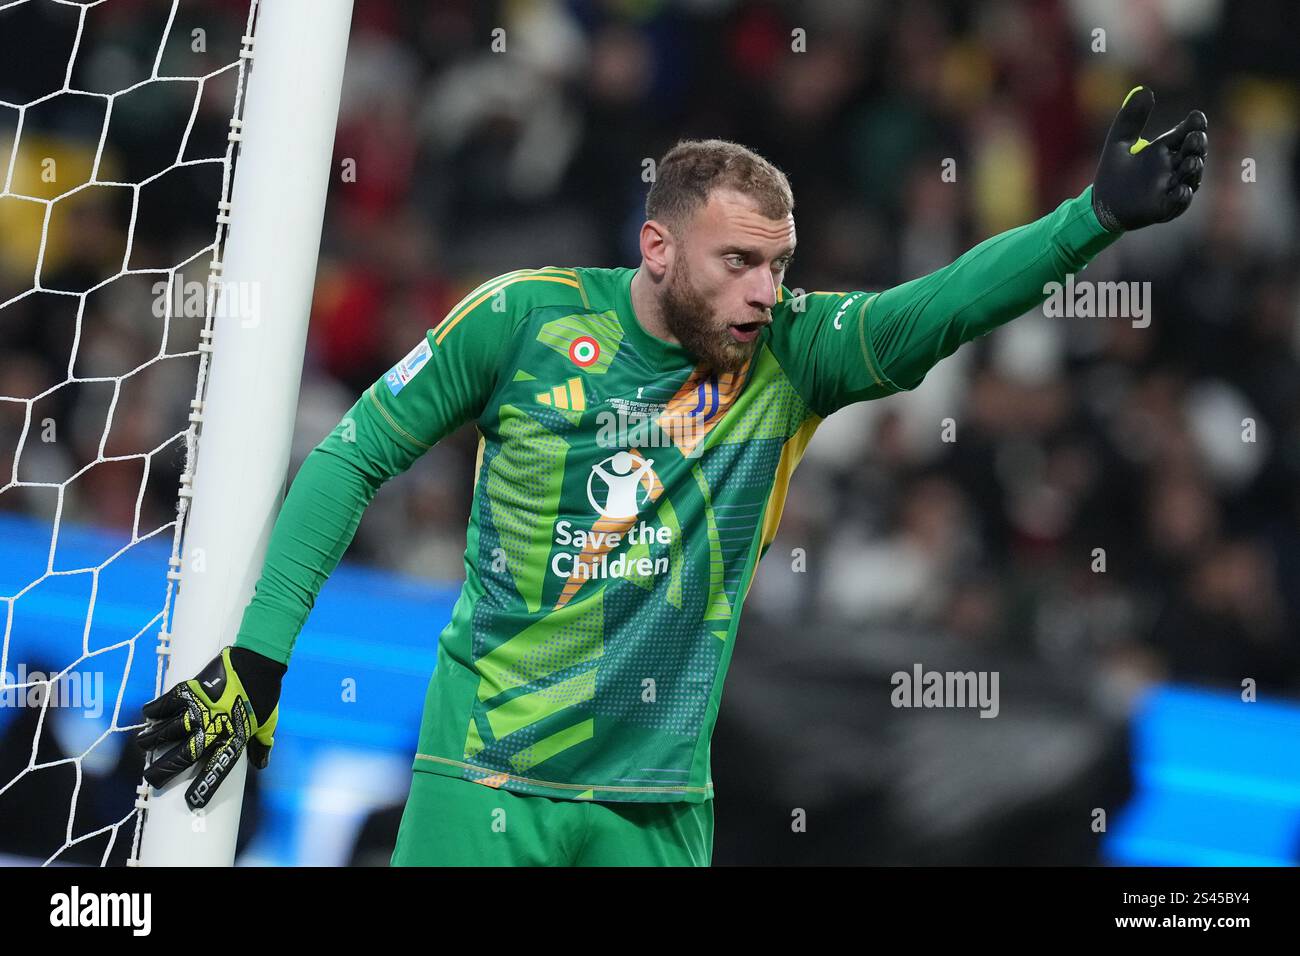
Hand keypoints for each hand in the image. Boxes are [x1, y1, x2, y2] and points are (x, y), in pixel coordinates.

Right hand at [135, 646, 285, 809]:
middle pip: (182, 757)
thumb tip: (261, 763)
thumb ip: (262, 744)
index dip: (204, 787)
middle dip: (163, 772)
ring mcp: (198, 710)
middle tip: (150, 779)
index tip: (191, 802)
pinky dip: (153, 711)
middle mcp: (212, 729)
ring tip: (142, 744)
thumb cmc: (264, 694)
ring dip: (151, 740)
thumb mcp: (268, 723)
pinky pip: (165, 705)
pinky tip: (147, 716)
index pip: (216, 770)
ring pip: (167, 732)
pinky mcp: (189, 691)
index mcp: (233, 739)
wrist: (257, 662)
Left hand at [1092, 86, 1207, 231]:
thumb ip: (1131, 118)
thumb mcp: (1118, 142)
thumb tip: (1144, 90)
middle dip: (1197, 145)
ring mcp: (1171, 187)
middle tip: (1195, 137)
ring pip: (1191, 177)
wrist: (1100, 205)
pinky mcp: (1164, 208)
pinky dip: (1182, 197)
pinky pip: (1178, 203)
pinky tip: (1182, 190)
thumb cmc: (1113, 174)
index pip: (1186, 133)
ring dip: (1194, 169)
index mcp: (1165, 149)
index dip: (1194, 125)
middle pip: (1193, 153)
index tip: (1195, 116)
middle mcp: (1173, 167)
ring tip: (1191, 162)